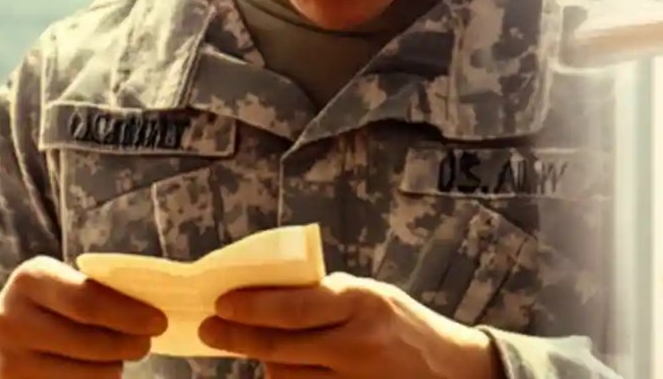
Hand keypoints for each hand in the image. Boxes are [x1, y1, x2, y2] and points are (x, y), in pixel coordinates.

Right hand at [0, 256, 167, 377]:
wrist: (8, 333)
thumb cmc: (57, 303)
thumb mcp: (70, 283)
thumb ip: (104, 290)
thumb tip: (157, 312)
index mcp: (30, 279)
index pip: (87, 299)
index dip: (128, 314)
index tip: (160, 322)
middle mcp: (9, 320)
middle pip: (90, 341)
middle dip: (129, 344)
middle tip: (146, 344)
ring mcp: (8, 360)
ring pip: (87, 374)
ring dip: (113, 368)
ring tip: (116, 357)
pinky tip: (94, 370)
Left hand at [198, 273, 501, 378]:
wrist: (452, 370)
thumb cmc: (407, 326)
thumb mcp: (374, 296)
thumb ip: (330, 296)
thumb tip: (272, 292)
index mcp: (363, 303)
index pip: (294, 306)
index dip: (252, 306)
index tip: (222, 302)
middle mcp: (357, 343)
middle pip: (280, 345)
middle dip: (237, 337)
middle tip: (210, 329)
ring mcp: (354, 378)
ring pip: (285, 375)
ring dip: (263, 360)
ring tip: (250, 343)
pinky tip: (283, 368)